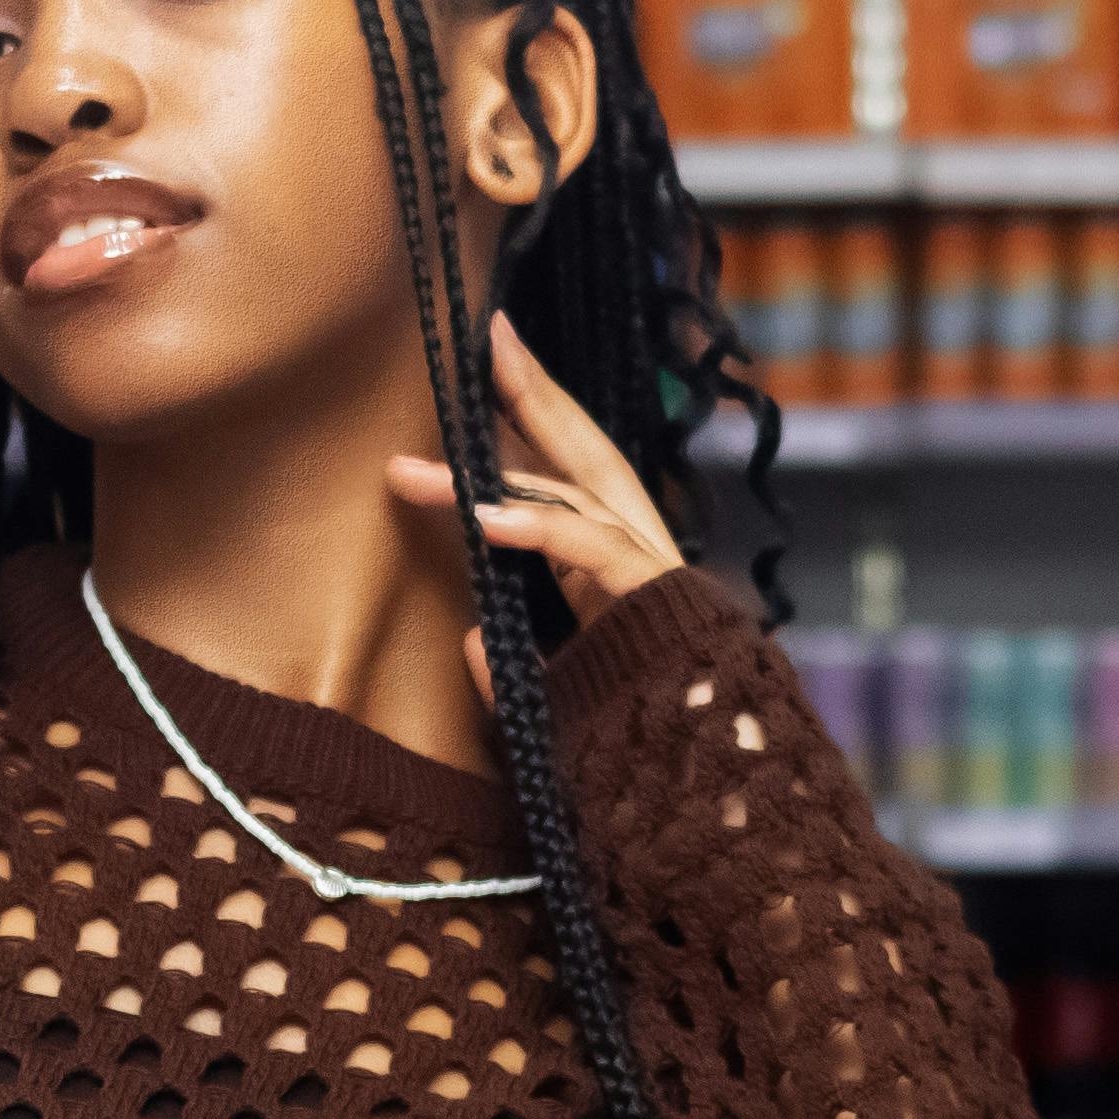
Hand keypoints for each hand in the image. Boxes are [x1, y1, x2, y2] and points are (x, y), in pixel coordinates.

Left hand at [388, 316, 685, 700]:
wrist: (706, 783)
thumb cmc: (633, 738)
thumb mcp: (554, 701)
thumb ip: (510, 671)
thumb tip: (468, 641)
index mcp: (618, 565)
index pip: (570, 480)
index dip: (533, 425)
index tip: (491, 368)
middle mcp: (639, 551)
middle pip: (587, 454)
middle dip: (538, 394)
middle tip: (493, 336)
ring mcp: (651, 568)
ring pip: (572, 496)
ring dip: (485, 484)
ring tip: (413, 474)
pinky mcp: (654, 595)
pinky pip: (590, 547)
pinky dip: (536, 529)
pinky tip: (484, 519)